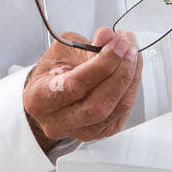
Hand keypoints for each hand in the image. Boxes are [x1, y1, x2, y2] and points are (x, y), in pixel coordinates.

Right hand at [23, 28, 140, 152]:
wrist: (52, 91)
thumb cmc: (53, 71)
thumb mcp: (62, 49)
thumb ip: (85, 45)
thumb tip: (108, 38)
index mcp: (39, 99)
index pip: (75, 85)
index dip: (102, 64)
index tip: (117, 44)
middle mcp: (57, 122)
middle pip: (98, 105)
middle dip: (121, 72)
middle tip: (129, 47)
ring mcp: (80, 131)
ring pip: (116, 110)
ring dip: (131, 77)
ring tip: (132, 53)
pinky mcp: (100, 132)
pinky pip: (123, 112)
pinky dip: (132, 87)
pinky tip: (131, 68)